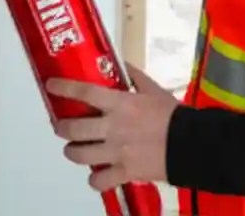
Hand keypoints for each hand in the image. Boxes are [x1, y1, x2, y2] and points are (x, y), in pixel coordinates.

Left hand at [46, 65, 179, 191]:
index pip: (85, 92)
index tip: (51, 85)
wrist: (193, 145)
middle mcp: (113, 128)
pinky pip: (99, 181)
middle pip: (74, 129)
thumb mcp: (154, 89)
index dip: (64, 88)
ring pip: (80, 156)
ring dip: (72, 152)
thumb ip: (135, 77)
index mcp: (121, 104)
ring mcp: (117, 152)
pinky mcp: (125, 172)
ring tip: (73, 150)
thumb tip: (122, 63)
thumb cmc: (173, 115)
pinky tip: (97, 176)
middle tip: (61, 127)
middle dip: (62, 128)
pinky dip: (95, 180)